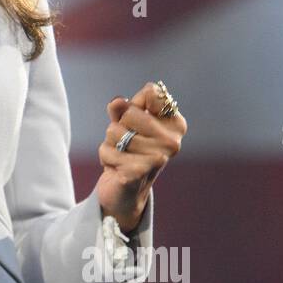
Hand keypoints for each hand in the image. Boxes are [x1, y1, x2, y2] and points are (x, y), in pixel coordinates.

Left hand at [96, 82, 186, 233]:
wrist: (127, 190)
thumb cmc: (129, 150)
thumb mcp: (125, 123)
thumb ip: (121, 108)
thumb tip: (118, 102)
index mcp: (176, 124)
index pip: (151, 92)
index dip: (134, 104)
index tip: (137, 122)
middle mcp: (172, 141)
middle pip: (129, 112)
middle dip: (119, 126)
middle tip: (127, 144)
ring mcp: (158, 157)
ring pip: (115, 131)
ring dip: (110, 143)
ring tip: (122, 156)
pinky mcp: (139, 171)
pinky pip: (107, 150)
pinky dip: (106, 157)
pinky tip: (117, 168)